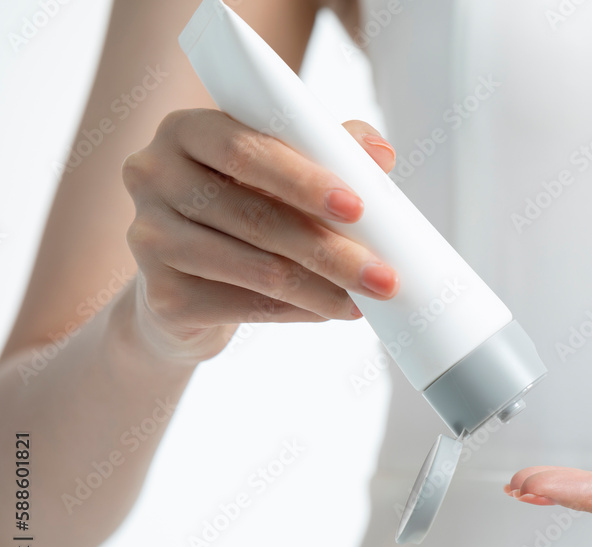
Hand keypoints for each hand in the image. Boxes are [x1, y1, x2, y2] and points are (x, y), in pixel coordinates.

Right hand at [120, 109, 399, 361]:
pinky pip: (244, 305)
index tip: (359, 207)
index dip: (303, 179)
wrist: (190, 284)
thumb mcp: (283, 171)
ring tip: (367, 299)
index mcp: (185, 130)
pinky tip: (331, 312)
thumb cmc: (246, 208)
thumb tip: (380, 153)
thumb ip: (328, 150)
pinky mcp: (161, 295)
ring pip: (255, 266)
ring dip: (322, 288)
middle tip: (383, 275)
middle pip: (256, 216)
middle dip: (330, 249)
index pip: (245, 148)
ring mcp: (148, 237)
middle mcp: (153, 176)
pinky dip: (297, 311)